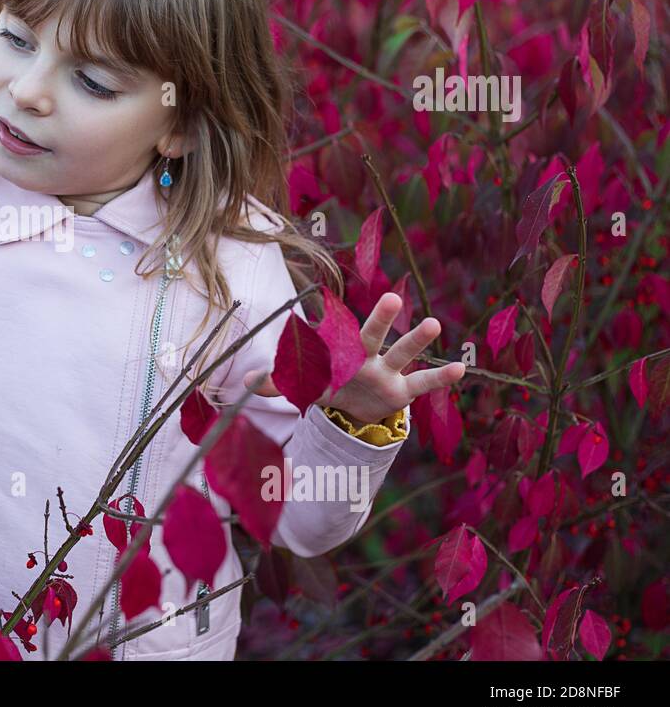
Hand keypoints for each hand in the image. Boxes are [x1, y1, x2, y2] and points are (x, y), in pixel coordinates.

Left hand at [242, 292, 466, 425]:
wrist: (356, 408)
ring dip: (417, 340)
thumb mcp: (306, 387)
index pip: (335, 337)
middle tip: (390, 297)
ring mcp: (388, 372)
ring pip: (403, 352)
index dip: (329, 329)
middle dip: (380, 318)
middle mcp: (367, 357)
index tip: (324, 309)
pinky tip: (461, 368)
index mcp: (341, 353)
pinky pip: (424, 383)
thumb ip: (278, 383)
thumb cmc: (332, 386)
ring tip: (433, 323)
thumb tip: (244, 381)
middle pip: (373, 335)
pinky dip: (441, 376)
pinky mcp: (402, 392)